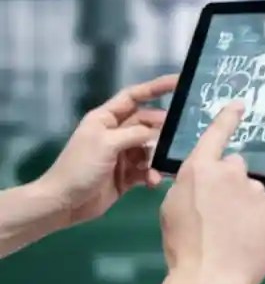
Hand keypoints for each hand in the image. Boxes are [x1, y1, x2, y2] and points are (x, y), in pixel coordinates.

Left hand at [39, 74, 177, 225]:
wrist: (63, 202)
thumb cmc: (80, 167)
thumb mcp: (106, 143)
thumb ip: (135, 133)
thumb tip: (157, 133)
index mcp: (106, 119)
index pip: (134, 96)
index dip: (156, 87)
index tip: (179, 81)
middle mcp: (116, 133)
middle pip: (148, 122)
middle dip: (163, 128)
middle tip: (182, 134)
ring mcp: (123, 154)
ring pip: (151, 147)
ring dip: (158, 156)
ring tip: (163, 165)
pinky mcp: (127, 175)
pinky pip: (148, 169)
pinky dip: (152, 174)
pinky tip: (153, 181)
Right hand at [160, 102, 264, 283]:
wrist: (208, 279)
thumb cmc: (183, 246)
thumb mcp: (173, 207)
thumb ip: (193, 186)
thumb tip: (207, 181)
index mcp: (201, 170)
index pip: (216, 135)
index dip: (227, 119)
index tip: (240, 104)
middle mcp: (232, 173)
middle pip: (236, 169)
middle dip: (230, 184)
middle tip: (219, 214)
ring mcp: (257, 191)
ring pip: (252, 193)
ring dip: (245, 206)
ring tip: (232, 235)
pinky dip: (259, 223)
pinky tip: (247, 241)